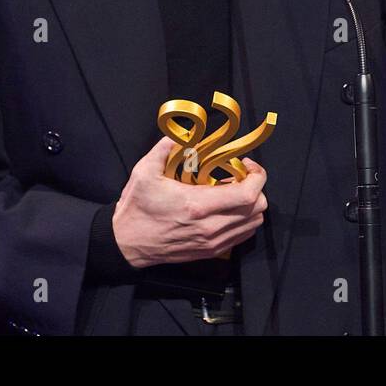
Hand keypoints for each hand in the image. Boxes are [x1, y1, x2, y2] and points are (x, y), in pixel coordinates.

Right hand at [112, 135, 267, 268]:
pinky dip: (244, 221)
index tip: (246, 164)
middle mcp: (210, 226)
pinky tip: (229, 209)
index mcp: (198, 204)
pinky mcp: (211, 251)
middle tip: (240, 176)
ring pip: (253, 223)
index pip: (248, 193)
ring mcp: (212, 241)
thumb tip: (182, 134)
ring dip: (251, 205)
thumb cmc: (136, 208)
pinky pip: (242, 236)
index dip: (257, 176)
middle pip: (258, 208)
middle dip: (256, 188)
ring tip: (234, 193)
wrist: (127, 243)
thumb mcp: (144, 171)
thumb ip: (165, 148)